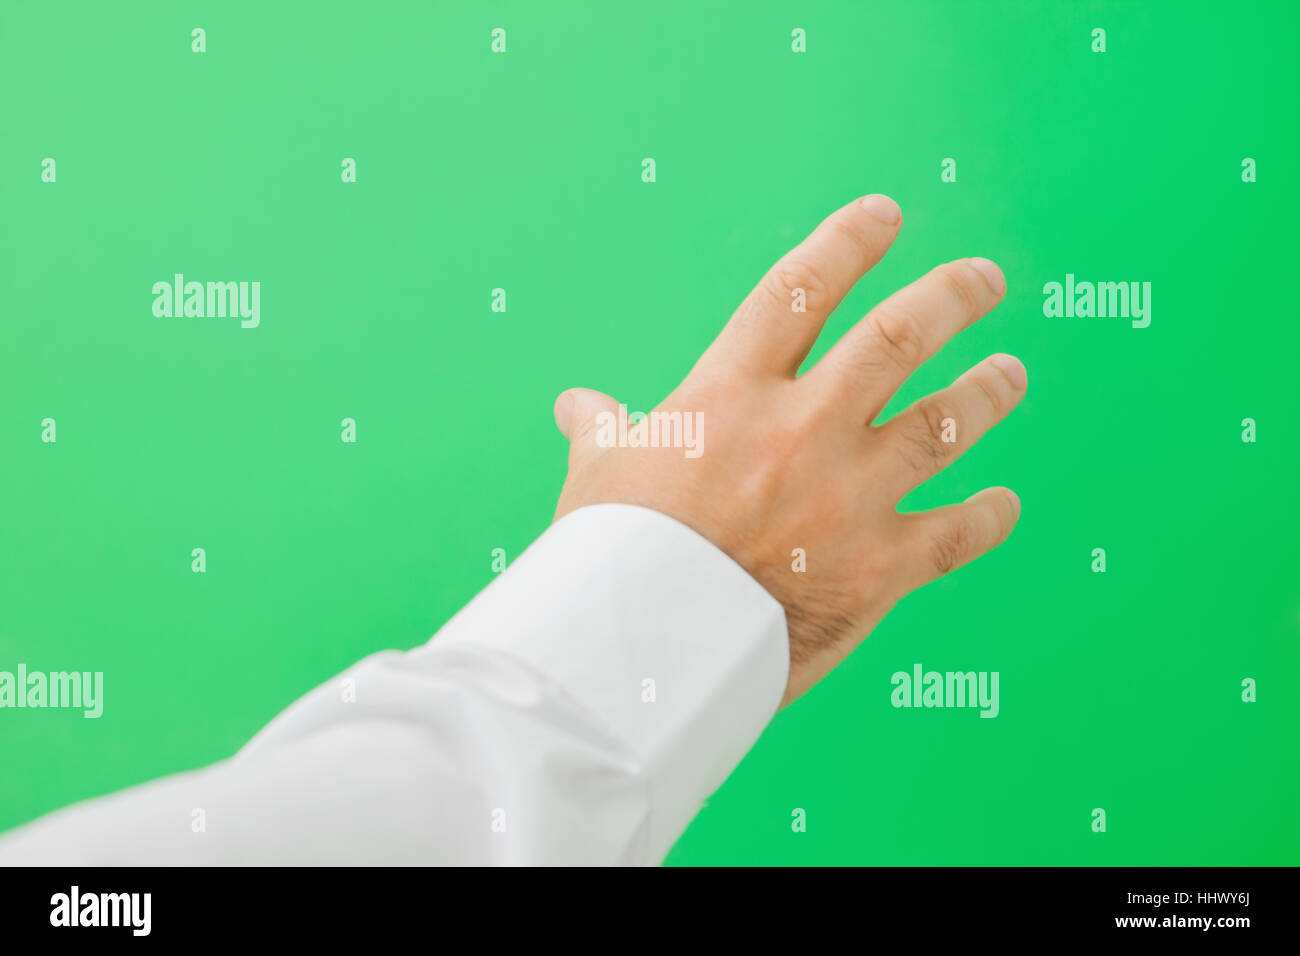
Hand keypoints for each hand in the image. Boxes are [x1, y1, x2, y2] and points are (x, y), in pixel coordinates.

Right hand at [551, 195, 1024, 705]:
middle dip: (952, 297)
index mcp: (732, 395)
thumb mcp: (598, 476)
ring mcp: (850, 495)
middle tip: (983, 279)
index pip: (799, 290)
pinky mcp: (881, 567)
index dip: (848, 242)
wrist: (647, 650)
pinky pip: (956, 533)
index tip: (885, 215)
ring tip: (1010, 373)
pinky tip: (1005, 505)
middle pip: (898, 337)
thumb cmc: (614, 557)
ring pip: (945, 421)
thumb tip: (576, 405)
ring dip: (987, 391)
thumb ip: (603, 430)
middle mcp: (804, 429)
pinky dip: (987, 518)